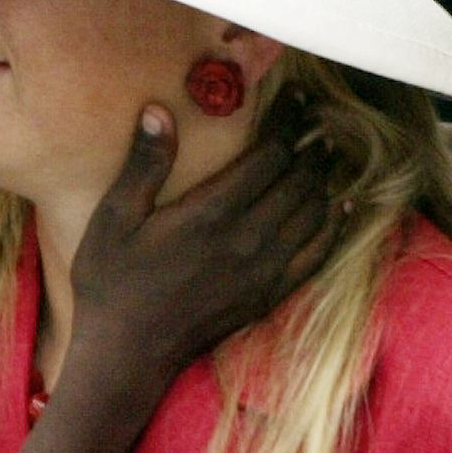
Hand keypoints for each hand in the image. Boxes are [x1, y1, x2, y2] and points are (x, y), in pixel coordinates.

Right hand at [71, 102, 342, 384]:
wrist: (127, 354)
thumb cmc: (112, 283)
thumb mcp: (113, 220)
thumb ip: (143, 165)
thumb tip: (159, 112)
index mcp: (212, 214)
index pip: (271, 154)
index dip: (289, 121)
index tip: (295, 98)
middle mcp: (248, 240)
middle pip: (300, 180)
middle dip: (311, 145)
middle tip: (314, 121)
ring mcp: (263, 271)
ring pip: (315, 213)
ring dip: (324, 180)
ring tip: (324, 155)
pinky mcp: (268, 295)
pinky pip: (317, 254)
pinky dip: (334, 226)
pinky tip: (339, 208)